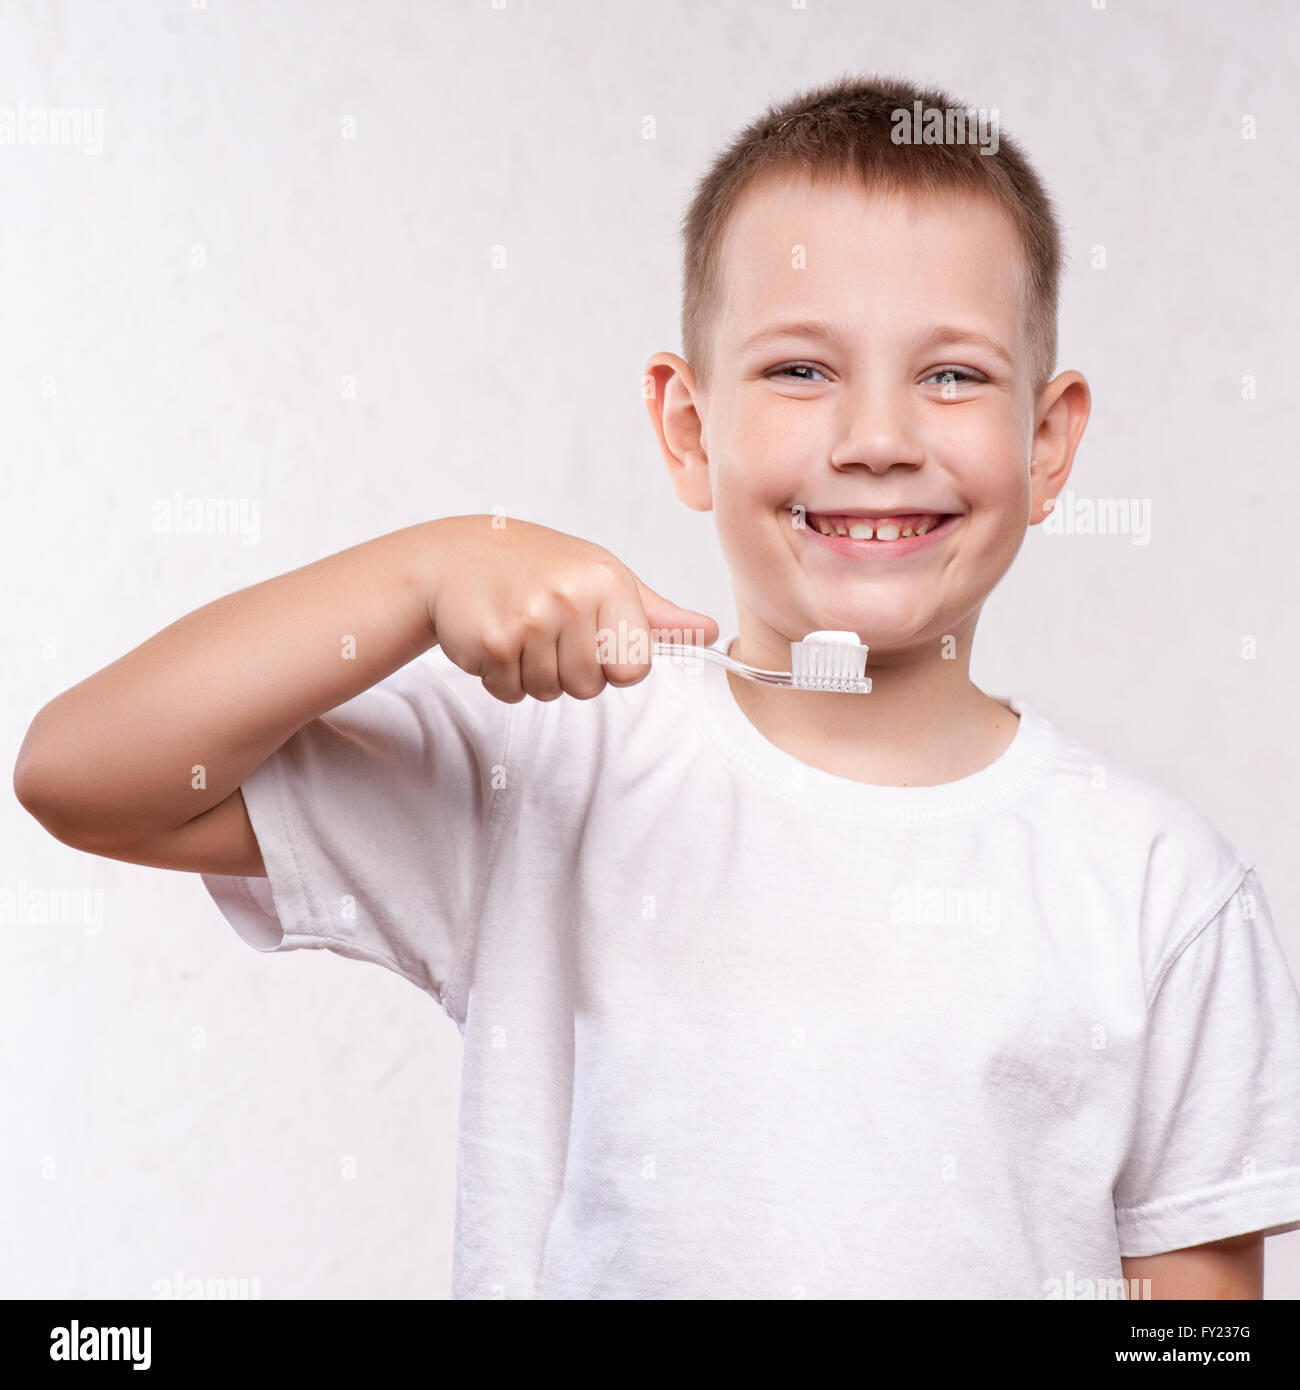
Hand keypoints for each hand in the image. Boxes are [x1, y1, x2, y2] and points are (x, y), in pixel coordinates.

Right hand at [425, 516, 718, 702]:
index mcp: (606, 581)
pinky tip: (495, 636)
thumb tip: (711, 632)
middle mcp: (570, 597)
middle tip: (546, 629)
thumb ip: (655, 614)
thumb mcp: (600, 576)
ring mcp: (528, 620)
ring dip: (534, 674)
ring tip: (519, 629)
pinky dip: (502, 676)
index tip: (592, 635)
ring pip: (550, 693)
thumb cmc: (535, 566)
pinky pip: (512, 693)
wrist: (451, 557)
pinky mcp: (492, 642)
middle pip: (589, 687)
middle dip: (568, 670)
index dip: (613, 662)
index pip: (634, 668)